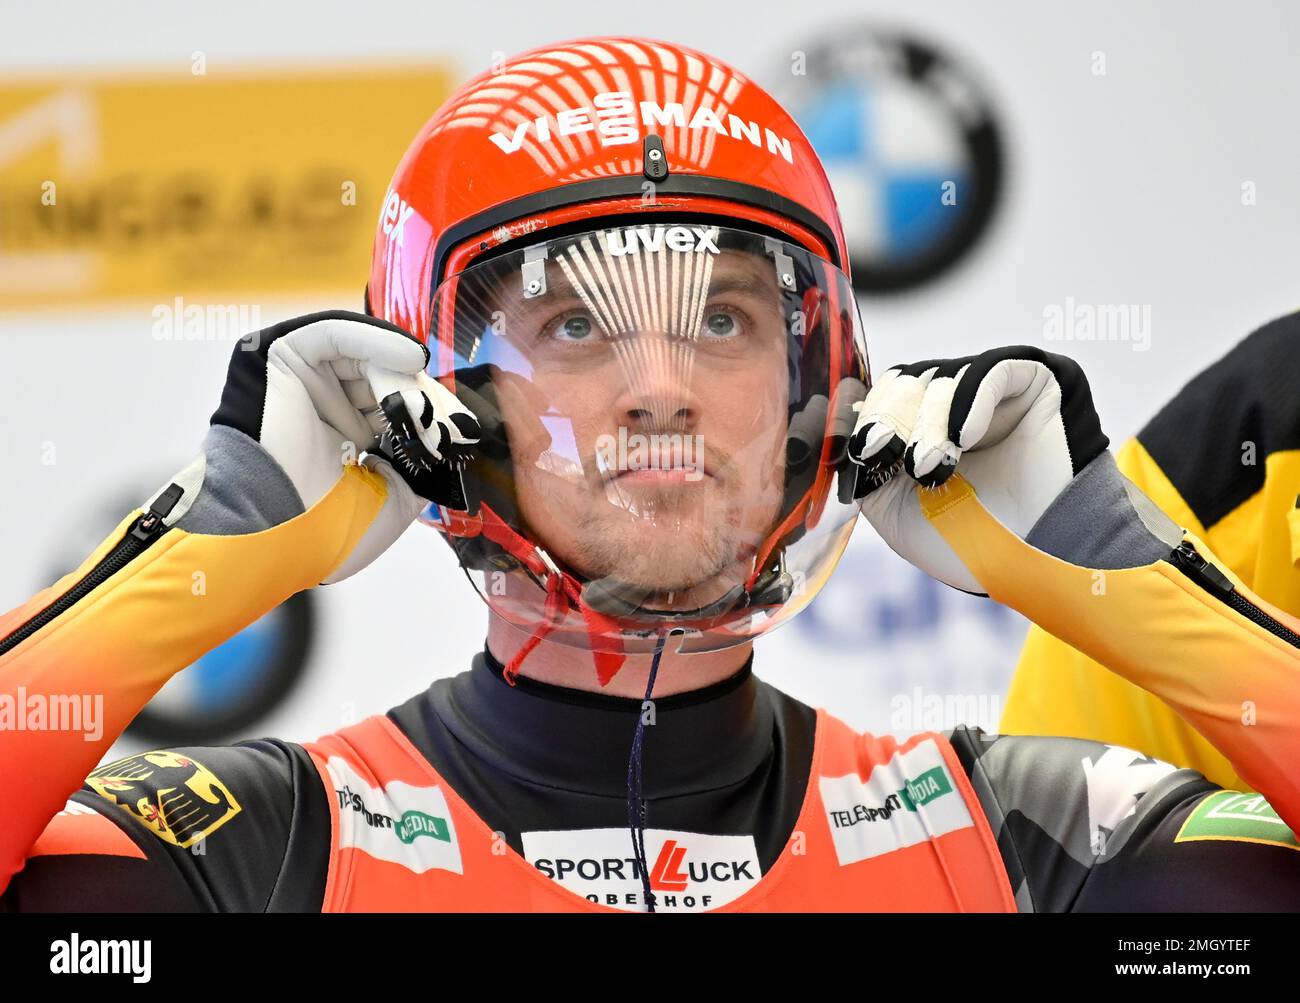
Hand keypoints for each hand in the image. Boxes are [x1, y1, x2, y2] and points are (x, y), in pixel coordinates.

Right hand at [165, 310, 479, 582]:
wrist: (274, 541)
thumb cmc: (324, 532)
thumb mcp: (396, 497)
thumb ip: (424, 461)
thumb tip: (451, 431)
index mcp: (346, 438)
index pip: (397, 404)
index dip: (429, 412)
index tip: (457, 433)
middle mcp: (323, 406)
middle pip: (385, 376)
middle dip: (421, 396)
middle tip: (446, 422)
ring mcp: (299, 381)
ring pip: (364, 355)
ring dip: (401, 377)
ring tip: (421, 407)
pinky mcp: (276, 357)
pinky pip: (332, 333)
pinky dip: (374, 339)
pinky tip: (410, 360)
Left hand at [849, 346, 1108, 592]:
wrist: (1036, 565)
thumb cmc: (969, 545)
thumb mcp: (892, 508)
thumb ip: (861, 464)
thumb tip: (832, 420)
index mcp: (921, 430)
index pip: (878, 399)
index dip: (860, 417)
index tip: (856, 450)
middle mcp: (955, 405)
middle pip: (902, 383)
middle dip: (887, 420)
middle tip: (885, 457)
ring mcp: (994, 391)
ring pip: (939, 380)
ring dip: (927, 426)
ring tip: (932, 470)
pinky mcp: (1036, 382)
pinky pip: (991, 371)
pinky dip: (968, 400)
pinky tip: (962, 439)